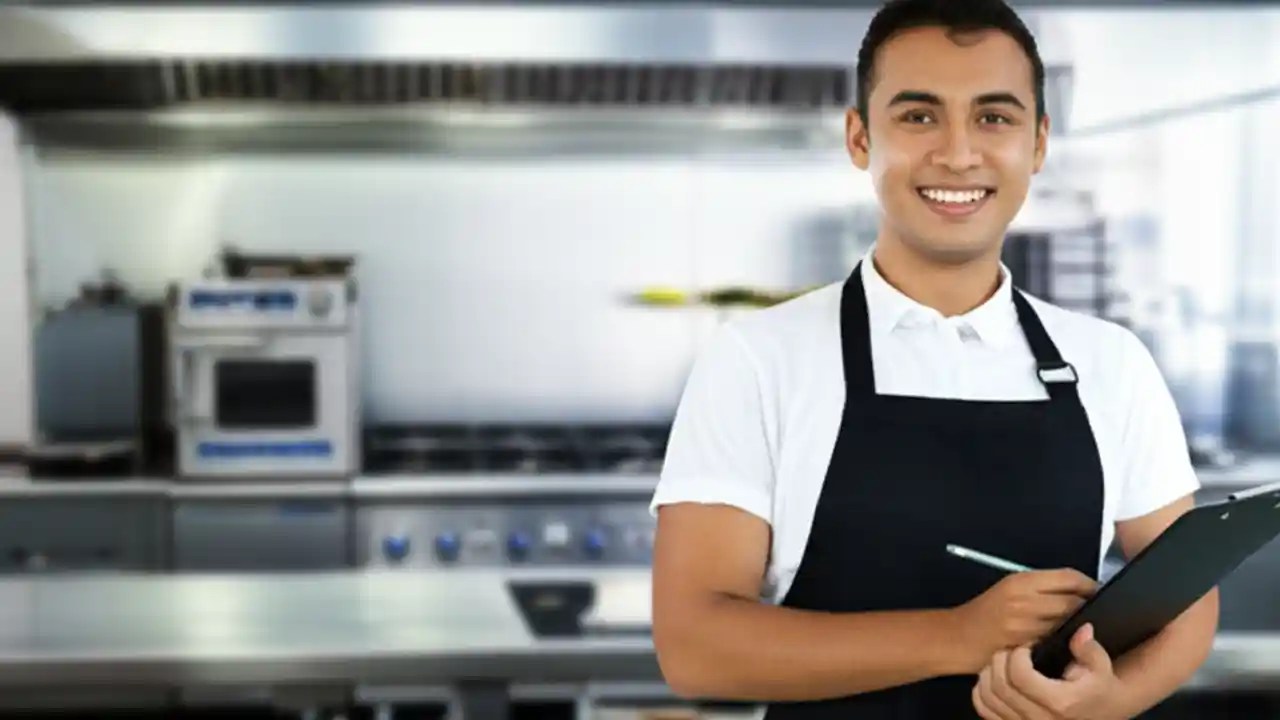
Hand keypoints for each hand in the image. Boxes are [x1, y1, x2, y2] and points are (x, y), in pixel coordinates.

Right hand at [950, 569, 1097, 672]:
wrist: (956, 638)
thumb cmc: (984, 613)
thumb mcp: (1008, 591)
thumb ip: (1039, 589)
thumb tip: (1076, 592)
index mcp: (1021, 580)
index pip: (1069, 577)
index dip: (1089, 584)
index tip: (1096, 592)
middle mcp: (1025, 600)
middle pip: (1074, 601)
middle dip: (1088, 608)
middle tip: (1093, 613)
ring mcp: (1026, 625)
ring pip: (1068, 623)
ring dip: (1078, 626)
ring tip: (1079, 628)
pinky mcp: (1025, 646)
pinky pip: (1056, 642)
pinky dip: (1064, 642)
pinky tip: (1065, 644)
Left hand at [972, 623, 1123, 719]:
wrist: (1104, 714)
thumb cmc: (1100, 688)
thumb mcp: (1101, 667)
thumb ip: (1089, 648)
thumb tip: (1082, 628)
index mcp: (1060, 703)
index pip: (1020, 676)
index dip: (1016, 654)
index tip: (1024, 646)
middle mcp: (1039, 719)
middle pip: (999, 686)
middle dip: (999, 660)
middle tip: (1009, 649)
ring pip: (987, 699)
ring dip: (987, 674)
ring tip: (1000, 661)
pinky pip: (984, 712)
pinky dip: (981, 692)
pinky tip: (992, 678)